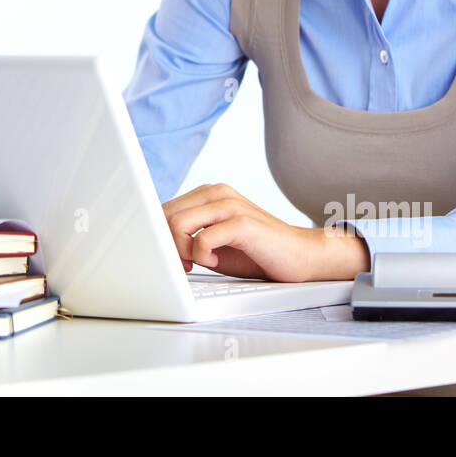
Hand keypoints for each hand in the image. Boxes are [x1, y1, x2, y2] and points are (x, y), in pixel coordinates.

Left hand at [162, 183, 369, 282]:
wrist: (299, 257)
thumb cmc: (256, 252)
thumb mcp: (214, 242)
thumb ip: (188, 236)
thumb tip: (156, 243)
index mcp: (209, 192)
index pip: (163, 207)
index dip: (159, 235)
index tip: (170, 257)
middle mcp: (218, 192)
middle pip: (165, 214)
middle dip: (166, 244)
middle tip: (184, 264)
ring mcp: (231, 204)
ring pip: (178, 223)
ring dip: (180, 250)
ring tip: (197, 263)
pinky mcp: (242, 222)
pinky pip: (202, 238)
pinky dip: (201, 256)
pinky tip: (214, 262)